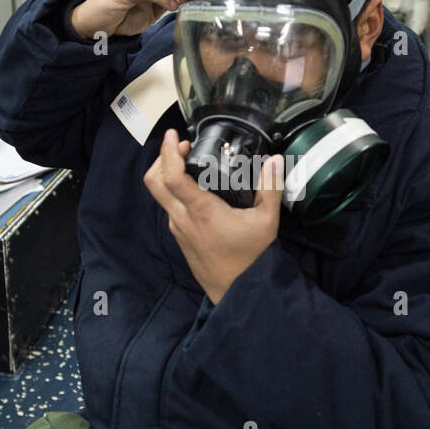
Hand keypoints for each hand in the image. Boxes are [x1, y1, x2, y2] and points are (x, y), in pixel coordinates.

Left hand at [144, 129, 281, 304]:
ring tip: (191, 164)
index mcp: (200, 210)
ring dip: (169, 175)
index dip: (167, 151)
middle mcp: (182, 218)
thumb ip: (270, 188)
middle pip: (154, 181)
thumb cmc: (251, 258)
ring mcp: (178, 229)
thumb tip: (275, 161)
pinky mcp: (180, 237)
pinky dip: (177, 192)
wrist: (237, 293)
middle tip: (180, 147)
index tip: (173, 135)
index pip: (172, 175)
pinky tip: (198, 190)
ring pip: (161, 195)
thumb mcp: (266, 221)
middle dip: (161, 158)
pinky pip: (171, 209)